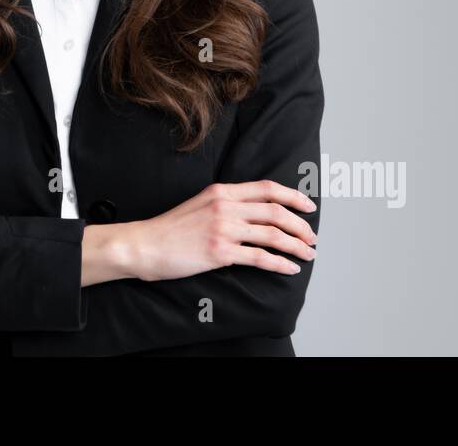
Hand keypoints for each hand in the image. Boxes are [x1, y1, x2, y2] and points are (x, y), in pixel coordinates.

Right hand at [124, 180, 317, 281]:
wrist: (145, 244)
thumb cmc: (170, 228)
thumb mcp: (200, 203)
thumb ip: (225, 203)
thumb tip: (253, 212)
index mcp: (221, 191)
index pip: (267, 189)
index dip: (293, 197)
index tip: (308, 208)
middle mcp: (225, 206)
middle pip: (275, 212)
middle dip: (300, 226)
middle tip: (312, 237)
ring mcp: (223, 229)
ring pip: (273, 234)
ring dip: (296, 245)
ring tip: (308, 254)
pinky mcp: (220, 252)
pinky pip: (260, 257)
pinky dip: (280, 263)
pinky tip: (290, 268)